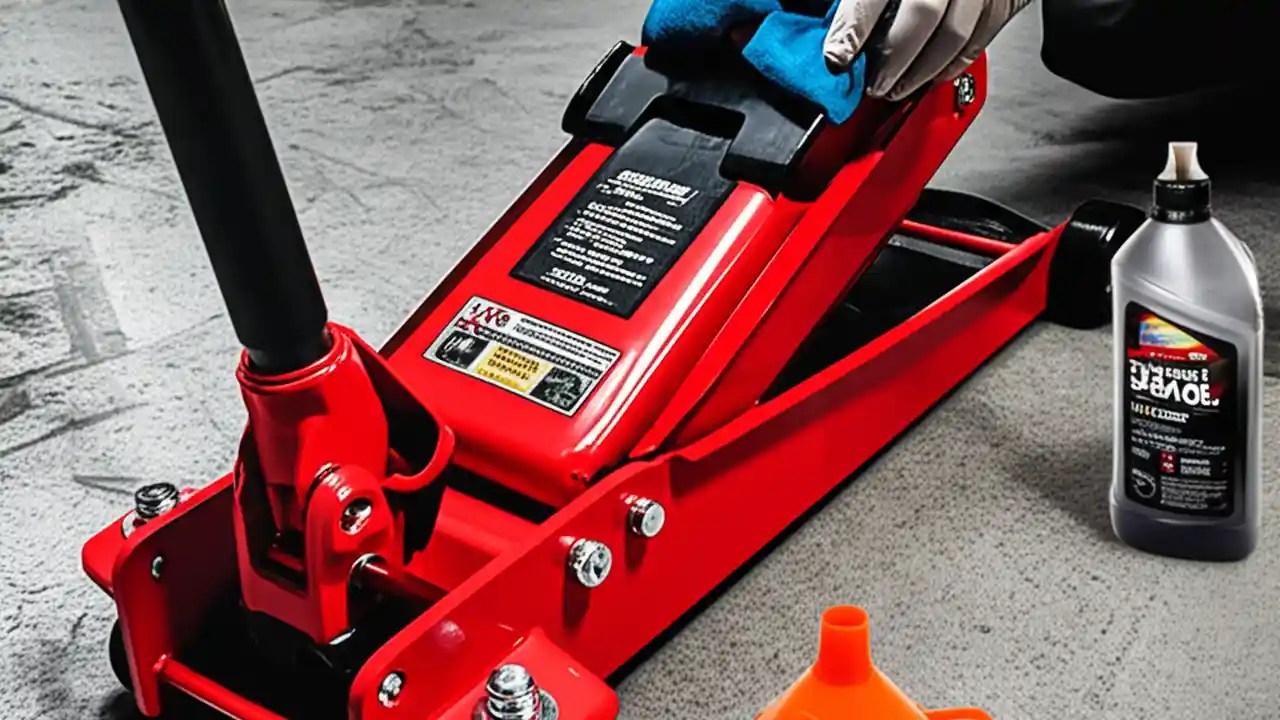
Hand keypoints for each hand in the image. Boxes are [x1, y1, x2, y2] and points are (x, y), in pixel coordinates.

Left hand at [823, 0, 1030, 100]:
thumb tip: (833, 16)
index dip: (853, 29)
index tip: (836, 57)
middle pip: (920, 16)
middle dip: (892, 61)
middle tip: (872, 83)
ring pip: (954, 35)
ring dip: (921, 71)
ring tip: (896, 87)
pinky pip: (980, 38)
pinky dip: (953, 64)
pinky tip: (932, 75)